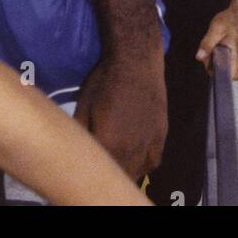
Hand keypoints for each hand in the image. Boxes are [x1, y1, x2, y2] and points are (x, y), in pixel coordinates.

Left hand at [74, 54, 167, 179]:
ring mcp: (149, 145)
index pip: (98, 174)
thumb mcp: (83, 106)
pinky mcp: (161, 136)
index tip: (86, 169)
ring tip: (115, 163)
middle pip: (119, 176)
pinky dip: (142, 164)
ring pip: (136, 173)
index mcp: (109, 145)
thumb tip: (76, 151)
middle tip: (99, 165)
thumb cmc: (105, 81)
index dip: (91, 173)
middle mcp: (131, 151)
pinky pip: (152, 162)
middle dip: (108, 174)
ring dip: (125, 171)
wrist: (136, 61)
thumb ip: (81, 135)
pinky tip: (134, 156)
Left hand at [196, 5, 237, 79]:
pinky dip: (227, 59)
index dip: (217, 72)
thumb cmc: (230, 20)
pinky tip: (224, 48)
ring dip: (222, 62)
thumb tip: (199, 57)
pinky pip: (234, 64)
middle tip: (212, 51)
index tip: (211, 61)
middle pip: (229, 74)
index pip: (230, 76)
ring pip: (231, 69)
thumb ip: (207, 43)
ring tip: (219, 47)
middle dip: (218, 66)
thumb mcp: (216, 28)